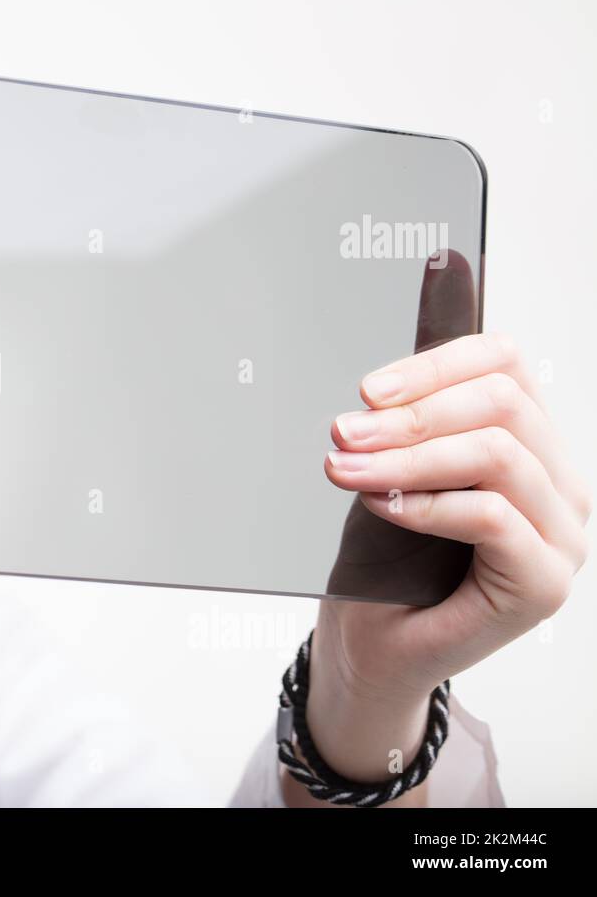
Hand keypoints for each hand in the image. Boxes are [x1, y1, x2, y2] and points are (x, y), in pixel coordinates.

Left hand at [298, 252, 588, 798]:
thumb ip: (419, 385)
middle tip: (343, 434)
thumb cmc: (384, 553)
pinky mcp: (546, 583)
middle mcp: (560, 481)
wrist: (372, 639)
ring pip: (497, 452)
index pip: (506, 362)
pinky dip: (424, 502)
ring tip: (346, 469)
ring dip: (406, 455)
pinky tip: (381, 506)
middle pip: (505, 400)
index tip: (366, 388)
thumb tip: (444, 268)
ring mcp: (564, 533)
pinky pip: (491, 514)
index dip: (432, 363)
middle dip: (411, 412)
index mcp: (530, 440)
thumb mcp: (392, 455)